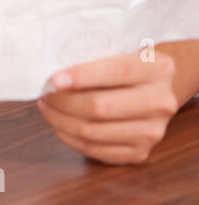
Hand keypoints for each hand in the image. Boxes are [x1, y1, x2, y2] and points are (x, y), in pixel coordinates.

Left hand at [36, 51, 180, 163]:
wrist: (155, 89)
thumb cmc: (125, 68)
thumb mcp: (118, 52)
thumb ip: (92, 59)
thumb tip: (53, 76)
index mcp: (157, 69)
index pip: (116, 71)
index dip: (81, 76)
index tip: (54, 80)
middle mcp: (161, 102)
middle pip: (100, 106)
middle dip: (63, 101)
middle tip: (45, 94)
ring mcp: (153, 131)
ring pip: (93, 131)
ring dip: (60, 120)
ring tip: (47, 107)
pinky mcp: (141, 152)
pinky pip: (96, 150)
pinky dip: (70, 138)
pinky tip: (59, 125)